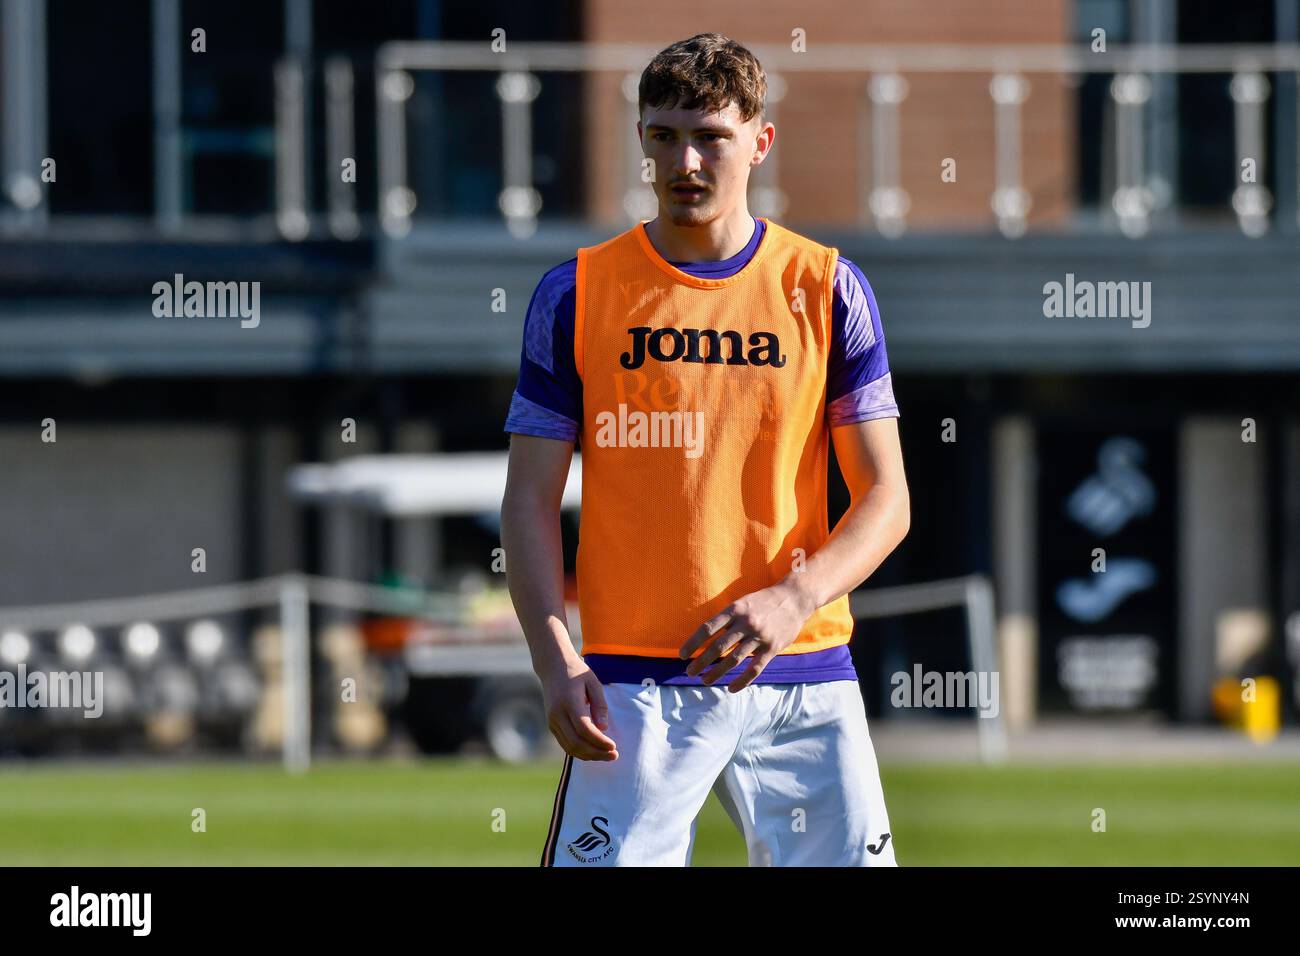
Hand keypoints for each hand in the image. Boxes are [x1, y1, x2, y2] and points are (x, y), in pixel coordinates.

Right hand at [538, 656, 617, 760]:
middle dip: (596, 753)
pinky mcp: (552, 725)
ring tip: (606, 755)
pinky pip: (565, 744)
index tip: (614, 747)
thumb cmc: (577, 673)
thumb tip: (604, 727)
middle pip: (576, 742)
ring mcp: (552, 721)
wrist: (553, 667)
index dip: (599, 741)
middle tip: (614, 755)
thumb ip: (599, 704)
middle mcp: (557, 714)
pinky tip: (594, 751)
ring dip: (589, 755)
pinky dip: (580, 751)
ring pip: (569, 747)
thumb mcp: (593, 682)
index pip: (584, 729)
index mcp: (569, 702)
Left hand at [678, 580, 815, 692]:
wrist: (794, 599)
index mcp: (735, 609)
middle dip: (701, 662)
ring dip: (717, 672)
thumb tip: (706, 636)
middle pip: (718, 647)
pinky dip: (742, 681)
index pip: (708, 628)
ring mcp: (759, 636)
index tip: (682, 654)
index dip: (693, 643)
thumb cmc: (763, 601)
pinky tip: (731, 688)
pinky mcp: (772, 648)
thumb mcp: (742, 602)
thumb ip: (726, 618)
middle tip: (689, 672)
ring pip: (733, 660)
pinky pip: (754, 669)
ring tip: (705, 681)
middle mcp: (746, 623)